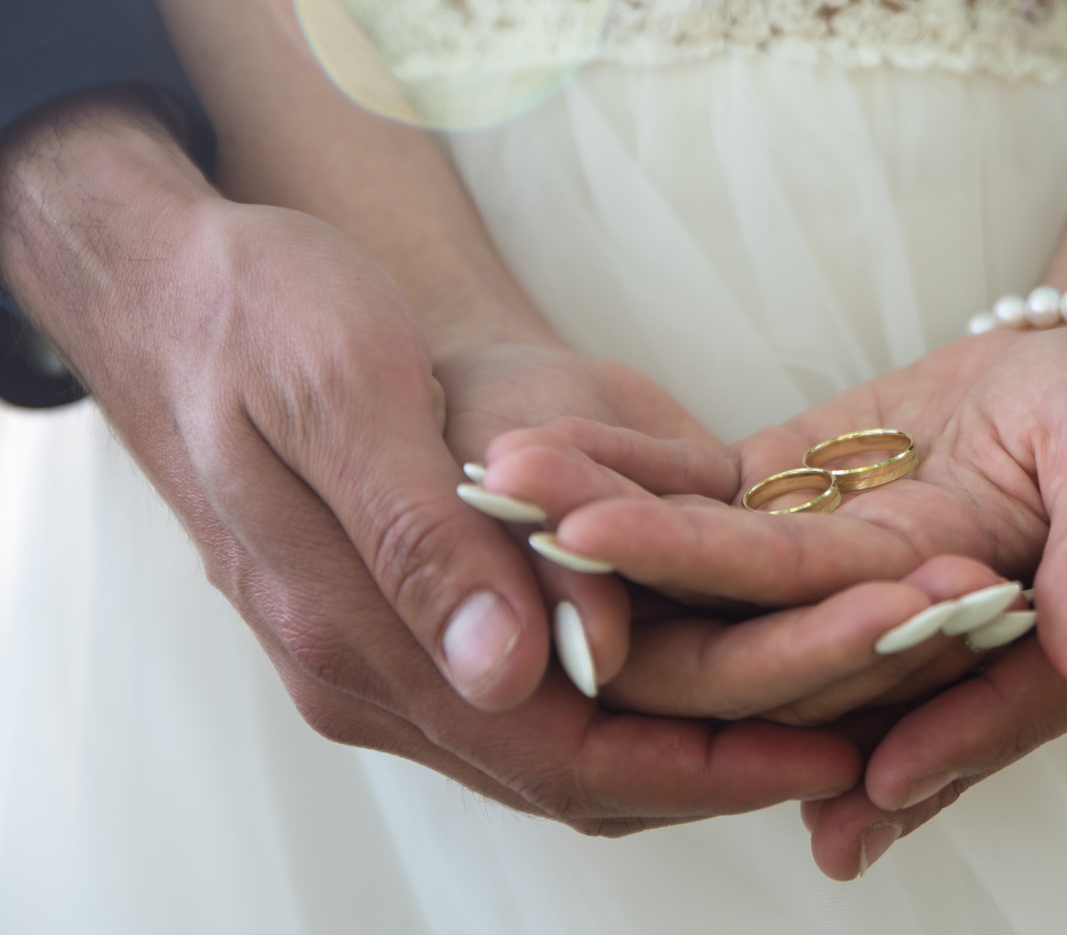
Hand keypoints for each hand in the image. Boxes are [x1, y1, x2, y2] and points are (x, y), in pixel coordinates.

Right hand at [0, 94, 858, 830]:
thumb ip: (420, 534)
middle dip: (738, 757)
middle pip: (586, 777)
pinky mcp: (414, 624)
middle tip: (881, 717)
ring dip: (708, 736)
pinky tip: (734, 655)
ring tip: (842, 695)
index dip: (706, 764)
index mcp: (354, 635)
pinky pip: (553, 700)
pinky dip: (652, 697)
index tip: (835, 745)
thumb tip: (511, 674)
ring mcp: (392, 661)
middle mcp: (374, 679)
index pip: (560, 758)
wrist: (186, 290)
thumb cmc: (261, 313)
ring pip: (575, 752)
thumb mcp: (339, 389)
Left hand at [479, 323, 1066, 724]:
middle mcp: (872, 609)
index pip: (847, 640)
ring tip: (501, 474)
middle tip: (527, 542)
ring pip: (697, 558)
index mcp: (960, 614)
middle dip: (632, 583)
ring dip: (601, 520)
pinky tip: (533, 440)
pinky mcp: (788, 497)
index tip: (624, 593)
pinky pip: (695, 488)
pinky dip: (622, 461)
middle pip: (740, 615)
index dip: (755, 632)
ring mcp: (818, 556)